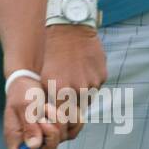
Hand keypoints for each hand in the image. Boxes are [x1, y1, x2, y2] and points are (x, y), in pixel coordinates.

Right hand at [4, 76, 65, 148]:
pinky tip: (60, 105)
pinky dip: (70, 116)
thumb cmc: (22, 93)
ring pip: (62, 139)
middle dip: (49, 134)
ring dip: (57, 119)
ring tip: (46, 105)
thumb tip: (34, 147)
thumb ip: (28, 126)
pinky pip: (74, 128)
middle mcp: (34, 143)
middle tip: (42, 117)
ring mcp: (50, 137)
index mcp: (17, 142)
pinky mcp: (64, 128)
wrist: (33, 79)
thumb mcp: (23, 106)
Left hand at [39, 25, 107, 143]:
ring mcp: (93, 83)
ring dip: (83, 95)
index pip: (66, 118)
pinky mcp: (103, 75)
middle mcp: (79, 89)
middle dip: (74, 108)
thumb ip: (52, 99)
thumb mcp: (45, 78)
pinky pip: (97, 87)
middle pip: (79, 111)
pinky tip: (83, 70)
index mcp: (62, 91)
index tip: (61, 115)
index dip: (64, 118)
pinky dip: (91, 83)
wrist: (70, 30)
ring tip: (75, 80)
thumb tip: (56, 118)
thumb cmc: (53, 54)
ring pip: (89, 99)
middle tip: (68, 97)